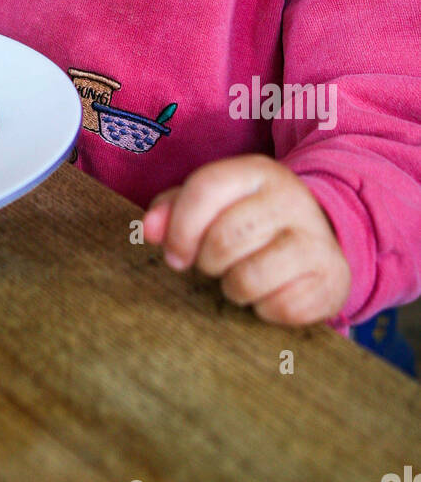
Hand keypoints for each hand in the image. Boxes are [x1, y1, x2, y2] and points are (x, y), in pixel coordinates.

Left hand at [142, 154, 351, 324]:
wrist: (320, 239)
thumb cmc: (250, 221)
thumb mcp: (213, 203)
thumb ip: (174, 209)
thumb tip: (149, 229)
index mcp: (256, 172)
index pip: (206, 188)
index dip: (180, 227)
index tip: (176, 255)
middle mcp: (291, 198)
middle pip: (225, 238)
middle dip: (208, 261)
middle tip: (214, 265)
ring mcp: (316, 238)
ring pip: (250, 278)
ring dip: (234, 288)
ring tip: (241, 277)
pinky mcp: (333, 278)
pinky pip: (280, 308)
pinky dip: (265, 310)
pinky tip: (271, 292)